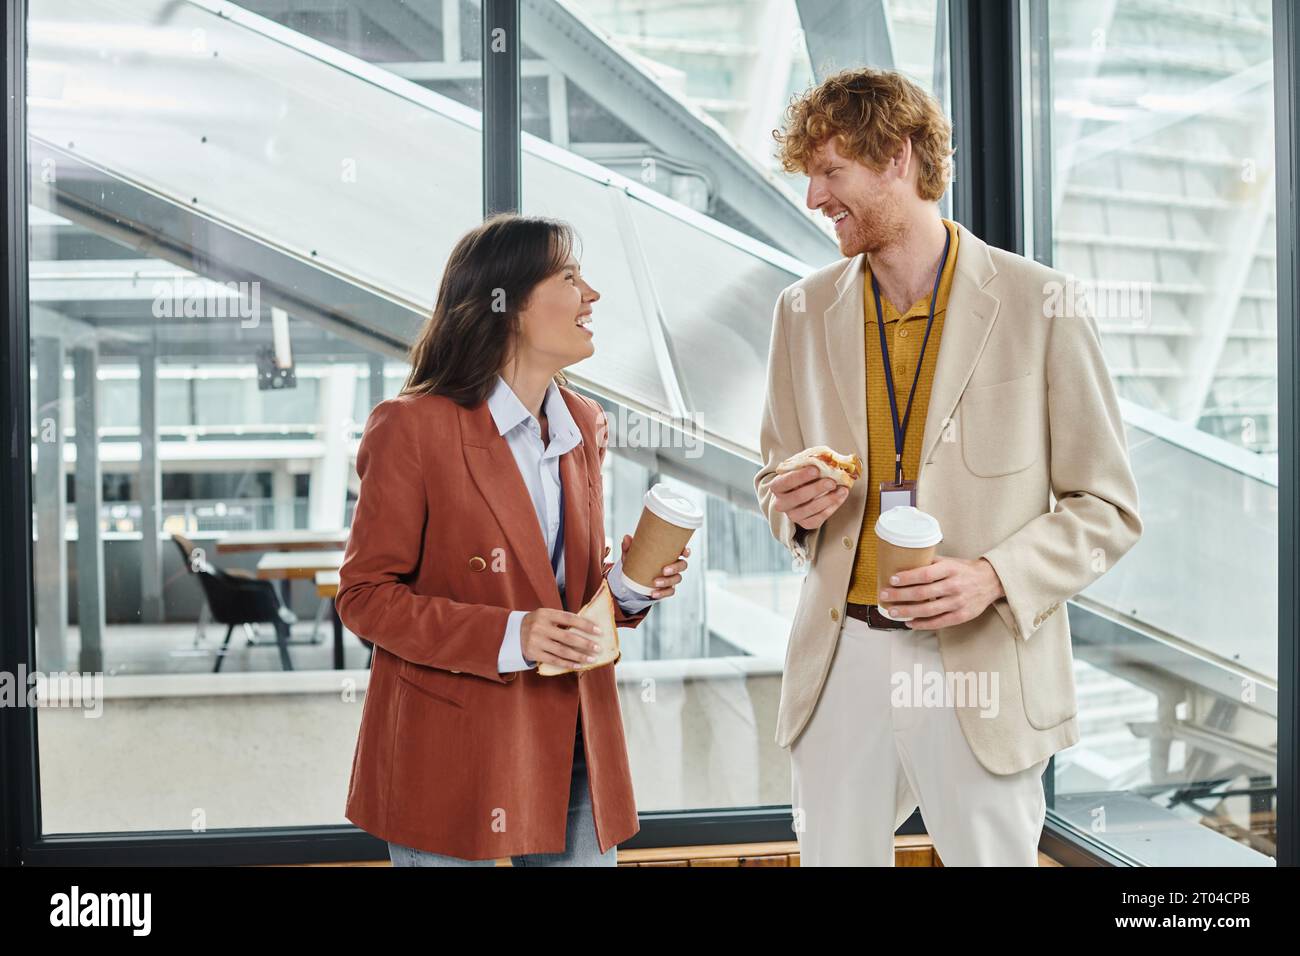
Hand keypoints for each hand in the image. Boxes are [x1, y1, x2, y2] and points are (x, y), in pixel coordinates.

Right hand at [520, 607, 603, 669]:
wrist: (513, 633)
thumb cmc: (537, 623)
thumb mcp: (546, 616)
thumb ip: (563, 620)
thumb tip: (588, 629)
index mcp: (546, 613)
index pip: (570, 618)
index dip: (585, 625)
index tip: (599, 631)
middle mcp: (540, 627)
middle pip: (568, 637)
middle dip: (585, 643)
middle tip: (598, 648)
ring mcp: (536, 641)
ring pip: (563, 651)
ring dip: (579, 656)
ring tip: (592, 659)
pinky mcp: (533, 653)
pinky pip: (554, 660)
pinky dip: (568, 663)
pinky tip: (579, 665)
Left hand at [618, 534, 689, 598]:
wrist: (633, 580)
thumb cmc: (636, 563)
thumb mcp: (631, 555)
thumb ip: (629, 547)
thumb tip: (626, 538)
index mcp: (668, 554)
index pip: (682, 551)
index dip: (686, 552)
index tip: (684, 552)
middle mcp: (673, 565)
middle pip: (683, 565)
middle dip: (676, 568)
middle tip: (664, 570)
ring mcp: (671, 577)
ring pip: (677, 579)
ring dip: (668, 581)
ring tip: (655, 582)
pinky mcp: (667, 588)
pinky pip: (670, 591)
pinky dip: (662, 593)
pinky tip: (654, 593)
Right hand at [771, 465, 849, 530]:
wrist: (799, 492)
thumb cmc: (800, 477)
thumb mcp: (800, 468)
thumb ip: (809, 464)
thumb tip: (828, 461)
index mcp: (776, 486)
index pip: (786, 481)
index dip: (801, 476)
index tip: (816, 469)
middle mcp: (781, 503)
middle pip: (799, 497)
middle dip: (817, 488)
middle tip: (832, 482)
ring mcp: (792, 516)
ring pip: (810, 509)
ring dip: (828, 499)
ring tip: (842, 489)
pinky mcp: (804, 524)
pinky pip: (818, 519)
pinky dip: (831, 508)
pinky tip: (840, 498)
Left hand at [876, 557, 1005, 629]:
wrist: (991, 581)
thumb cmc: (964, 570)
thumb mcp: (950, 561)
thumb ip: (930, 562)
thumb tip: (904, 563)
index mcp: (950, 569)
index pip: (925, 574)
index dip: (907, 578)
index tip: (892, 579)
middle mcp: (954, 586)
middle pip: (922, 593)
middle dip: (900, 595)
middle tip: (884, 595)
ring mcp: (958, 603)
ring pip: (928, 610)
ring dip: (907, 611)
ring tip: (892, 611)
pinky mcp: (961, 616)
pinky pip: (938, 623)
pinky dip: (922, 624)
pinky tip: (909, 623)